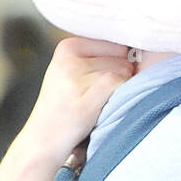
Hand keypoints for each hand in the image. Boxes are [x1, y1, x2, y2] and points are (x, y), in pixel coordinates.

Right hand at [17, 37, 135, 172]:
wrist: (43, 139)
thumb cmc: (64, 107)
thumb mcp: (71, 72)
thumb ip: (97, 57)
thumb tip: (137, 51)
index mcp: (67, 47)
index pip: (113, 41)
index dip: (118, 61)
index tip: (101, 79)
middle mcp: (69, 59)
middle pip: (120, 55)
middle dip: (119, 74)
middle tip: (98, 94)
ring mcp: (75, 78)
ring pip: (123, 70)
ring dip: (119, 88)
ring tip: (97, 102)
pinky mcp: (84, 99)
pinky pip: (119, 83)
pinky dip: (120, 94)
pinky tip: (104, 106)